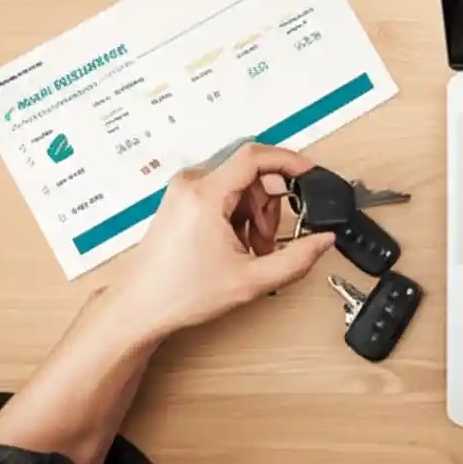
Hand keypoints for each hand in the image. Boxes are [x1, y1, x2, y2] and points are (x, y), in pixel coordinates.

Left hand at [109, 143, 333, 339]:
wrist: (139, 307)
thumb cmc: (180, 293)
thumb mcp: (251, 280)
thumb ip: (296, 259)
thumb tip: (323, 240)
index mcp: (205, 195)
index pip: (255, 156)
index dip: (288, 161)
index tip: (308, 173)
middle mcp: (191, 184)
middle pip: (251, 175)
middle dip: (270, 206)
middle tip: (269, 240)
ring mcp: (183, 191)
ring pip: (239, 186)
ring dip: (255, 214)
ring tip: (251, 249)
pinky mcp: (181, 201)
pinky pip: (223, 195)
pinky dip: (238, 216)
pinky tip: (236, 245)